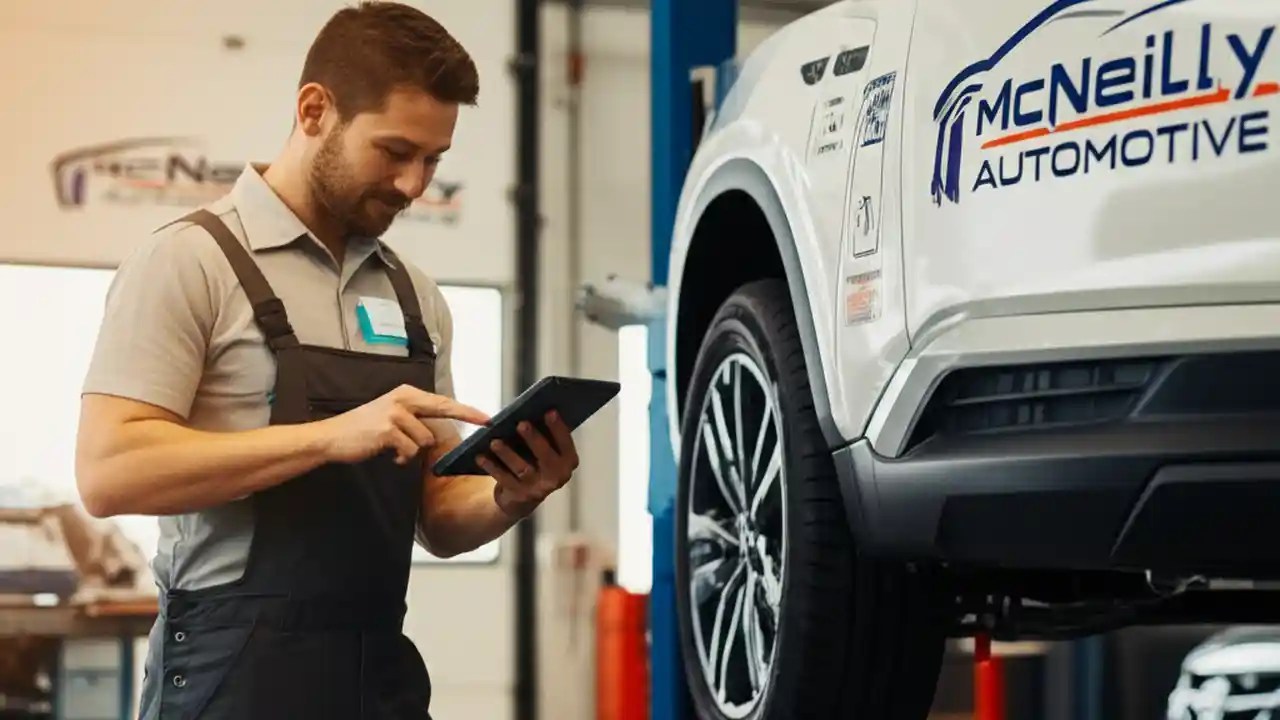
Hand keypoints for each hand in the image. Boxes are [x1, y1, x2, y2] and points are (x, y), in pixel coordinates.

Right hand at [316, 384, 489, 465]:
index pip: (442, 402)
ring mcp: (396, 414)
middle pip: (444, 409)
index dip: (466, 410)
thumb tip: (438, 431)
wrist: (332, 438)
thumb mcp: (391, 417)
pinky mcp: (388, 430)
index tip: (487, 417)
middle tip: (487, 421)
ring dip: (412, 450)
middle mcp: (403, 399)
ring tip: (393, 448)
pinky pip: (410, 451)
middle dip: (467, 415)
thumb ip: (414, 419)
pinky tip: (388, 454)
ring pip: (425, 440)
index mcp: (406, 394)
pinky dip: (402, 458)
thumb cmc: (363, 431)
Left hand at [477, 411, 579, 517]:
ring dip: (508, 454)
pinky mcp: (519, 496)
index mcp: (568, 461)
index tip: (549, 411)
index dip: (558, 428)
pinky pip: (504, 479)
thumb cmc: (534, 462)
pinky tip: (480, 456)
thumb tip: (532, 407)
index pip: (565, 443)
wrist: (521, 498)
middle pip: (546, 456)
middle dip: (534, 439)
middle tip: (521, 424)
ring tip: (494, 441)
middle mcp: (557, 477)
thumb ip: (544, 434)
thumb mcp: (545, 451)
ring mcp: (538, 489)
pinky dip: (492, 467)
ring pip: (522, 469)